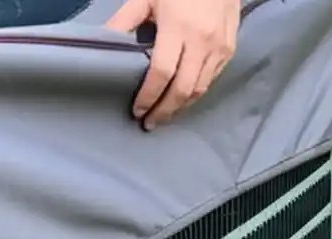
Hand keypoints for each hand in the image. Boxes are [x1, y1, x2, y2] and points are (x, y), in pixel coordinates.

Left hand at [106, 0, 239, 129]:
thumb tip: (101, 44)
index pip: (162, 73)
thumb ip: (125, 21)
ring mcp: (220, 47)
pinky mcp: (230, 49)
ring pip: (200, 89)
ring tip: (164, 115)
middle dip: (165, 110)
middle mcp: (203, 41)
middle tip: (149, 123)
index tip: (137, 110)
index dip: (149, 96)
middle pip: (183, 89)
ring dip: (181, 107)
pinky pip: (212, 80)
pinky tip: (182, 98)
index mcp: (178, 27)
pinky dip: (195, 93)